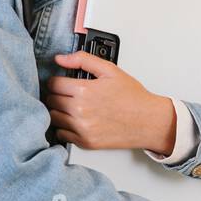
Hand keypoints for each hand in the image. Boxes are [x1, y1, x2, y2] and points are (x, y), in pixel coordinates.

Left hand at [44, 51, 174, 151]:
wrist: (149, 121)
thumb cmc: (133, 97)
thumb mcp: (110, 70)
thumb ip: (83, 60)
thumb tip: (60, 59)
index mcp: (84, 90)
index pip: (53, 84)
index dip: (57, 80)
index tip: (63, 82)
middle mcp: (80, 110)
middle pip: (51, 100)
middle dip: (57, 95)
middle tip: (68, 94)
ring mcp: (82, 128)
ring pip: (53, 117)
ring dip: (59, 111)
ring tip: (72, 107)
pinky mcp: (85, 142)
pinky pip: (61, 134)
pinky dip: (65, 127)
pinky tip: (75, 121)